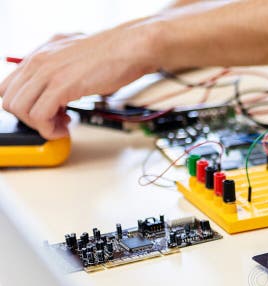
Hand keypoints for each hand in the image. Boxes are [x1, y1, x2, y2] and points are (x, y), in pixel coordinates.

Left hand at [0, 26, 156, 138]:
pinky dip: (50, 129)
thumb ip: (59, 68)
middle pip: (10, 100)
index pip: (9, 87)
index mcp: (39, 54)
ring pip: (20, 110)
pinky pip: (40, 116)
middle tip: (53, 122)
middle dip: (29, 118)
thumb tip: (57, 86)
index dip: (24, 106)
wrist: (130, 48)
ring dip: (39, 126)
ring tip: (61, 125)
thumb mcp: (75, 56)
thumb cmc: (112, 54)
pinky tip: (66, 127)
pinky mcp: (61, 86)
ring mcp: (47, 73)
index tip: (44, 112)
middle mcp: (38, 61)